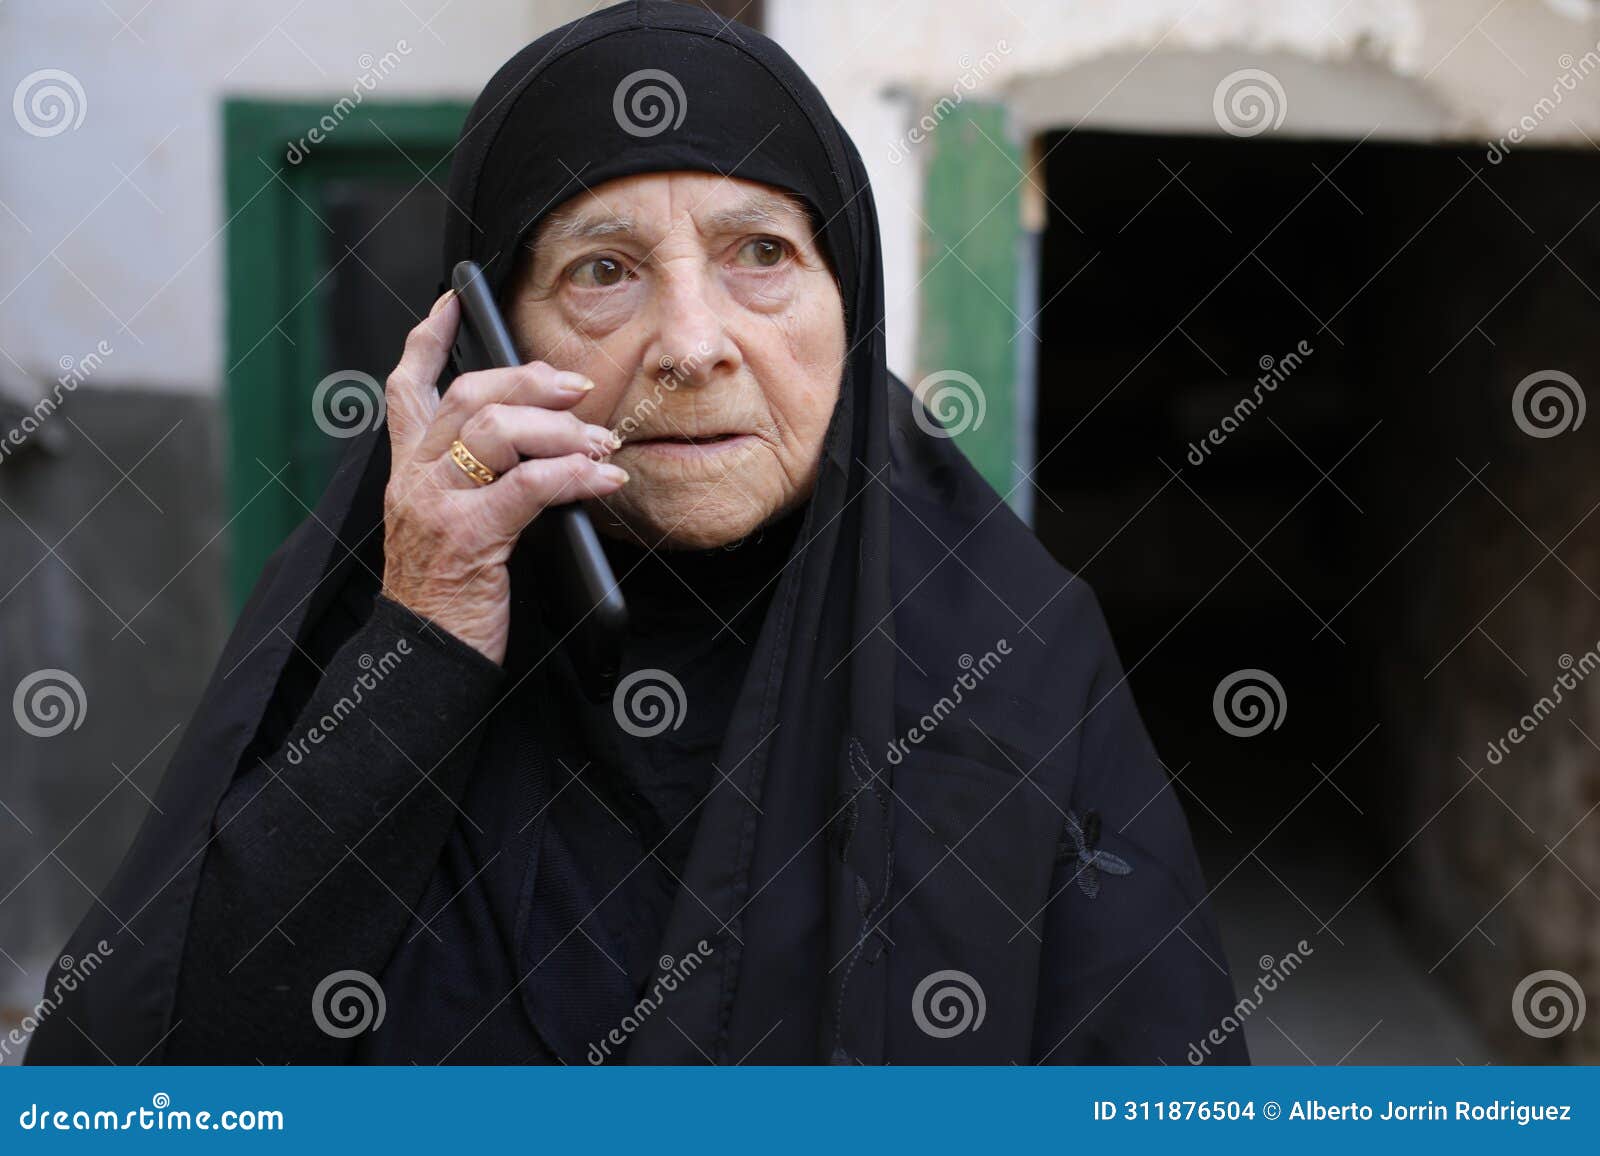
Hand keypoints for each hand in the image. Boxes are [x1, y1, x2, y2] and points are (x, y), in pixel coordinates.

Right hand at [378, 291, 626, 663]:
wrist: (423, 660)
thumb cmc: (449, 597)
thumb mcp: (452, 528)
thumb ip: (477, 483)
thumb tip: (541, 445)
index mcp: (408, 474)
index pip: (405, 390)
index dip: (427, 341)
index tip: (451, 305)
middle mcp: (415, 481)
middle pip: (467, 397)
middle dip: (528, 380)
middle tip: (578, 388)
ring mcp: (436, 506)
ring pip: (497, 431)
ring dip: (561, 429)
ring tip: (601, 443)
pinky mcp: (468, 537)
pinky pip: (529, 486)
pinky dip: (574, 475)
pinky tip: (603, 479)